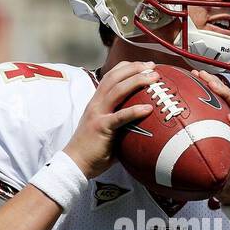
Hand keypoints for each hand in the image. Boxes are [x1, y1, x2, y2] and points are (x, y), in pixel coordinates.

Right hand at [63, 61, 157, 177]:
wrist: (75, 163)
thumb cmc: (94, 150)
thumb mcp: (108, 129)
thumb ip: (122, 122)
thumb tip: (144, 123)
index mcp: (97, 102)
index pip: (111, 76)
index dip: (127, 67)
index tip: (144, 66)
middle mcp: (96, 104)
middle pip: (115, 77)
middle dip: (135, 68)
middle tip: (152, 66)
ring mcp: (98, 114)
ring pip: (117, 90)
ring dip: (137, 81)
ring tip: (154, 78)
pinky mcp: (101, 127)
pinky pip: (120, 116)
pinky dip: (134, 111)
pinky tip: (148, 109)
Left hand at [191, 69, 229, 205]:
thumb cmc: (214, 173)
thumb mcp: (194, 157)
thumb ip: (180, 148)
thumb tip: (151, 146)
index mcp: (219, 124)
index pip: (211, 101)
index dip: (202, 87)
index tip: (189, 75)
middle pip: (224, 97)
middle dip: (213, 83)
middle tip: (201, 74)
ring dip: (226, 95)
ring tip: (215, 87)